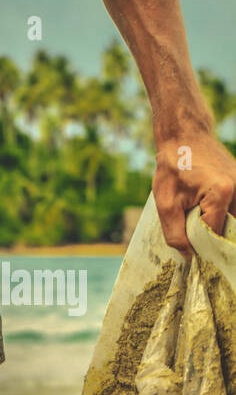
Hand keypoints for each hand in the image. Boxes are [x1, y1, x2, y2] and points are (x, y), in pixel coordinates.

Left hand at [153, 131, 235, 254]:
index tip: (190, 257)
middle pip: (226, 228)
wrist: (184, 137)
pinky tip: (203, 212)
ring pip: (231, 220)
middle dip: (209, 238)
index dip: (201, 247)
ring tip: (194, 219)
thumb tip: (189, 257)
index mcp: (221, 193)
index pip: (215, 233)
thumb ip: (175, 233)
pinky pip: (233, 209)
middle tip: (191, 241)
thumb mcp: (165, 203)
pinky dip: (219, 215)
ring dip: (214, 226)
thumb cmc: (172, 168)